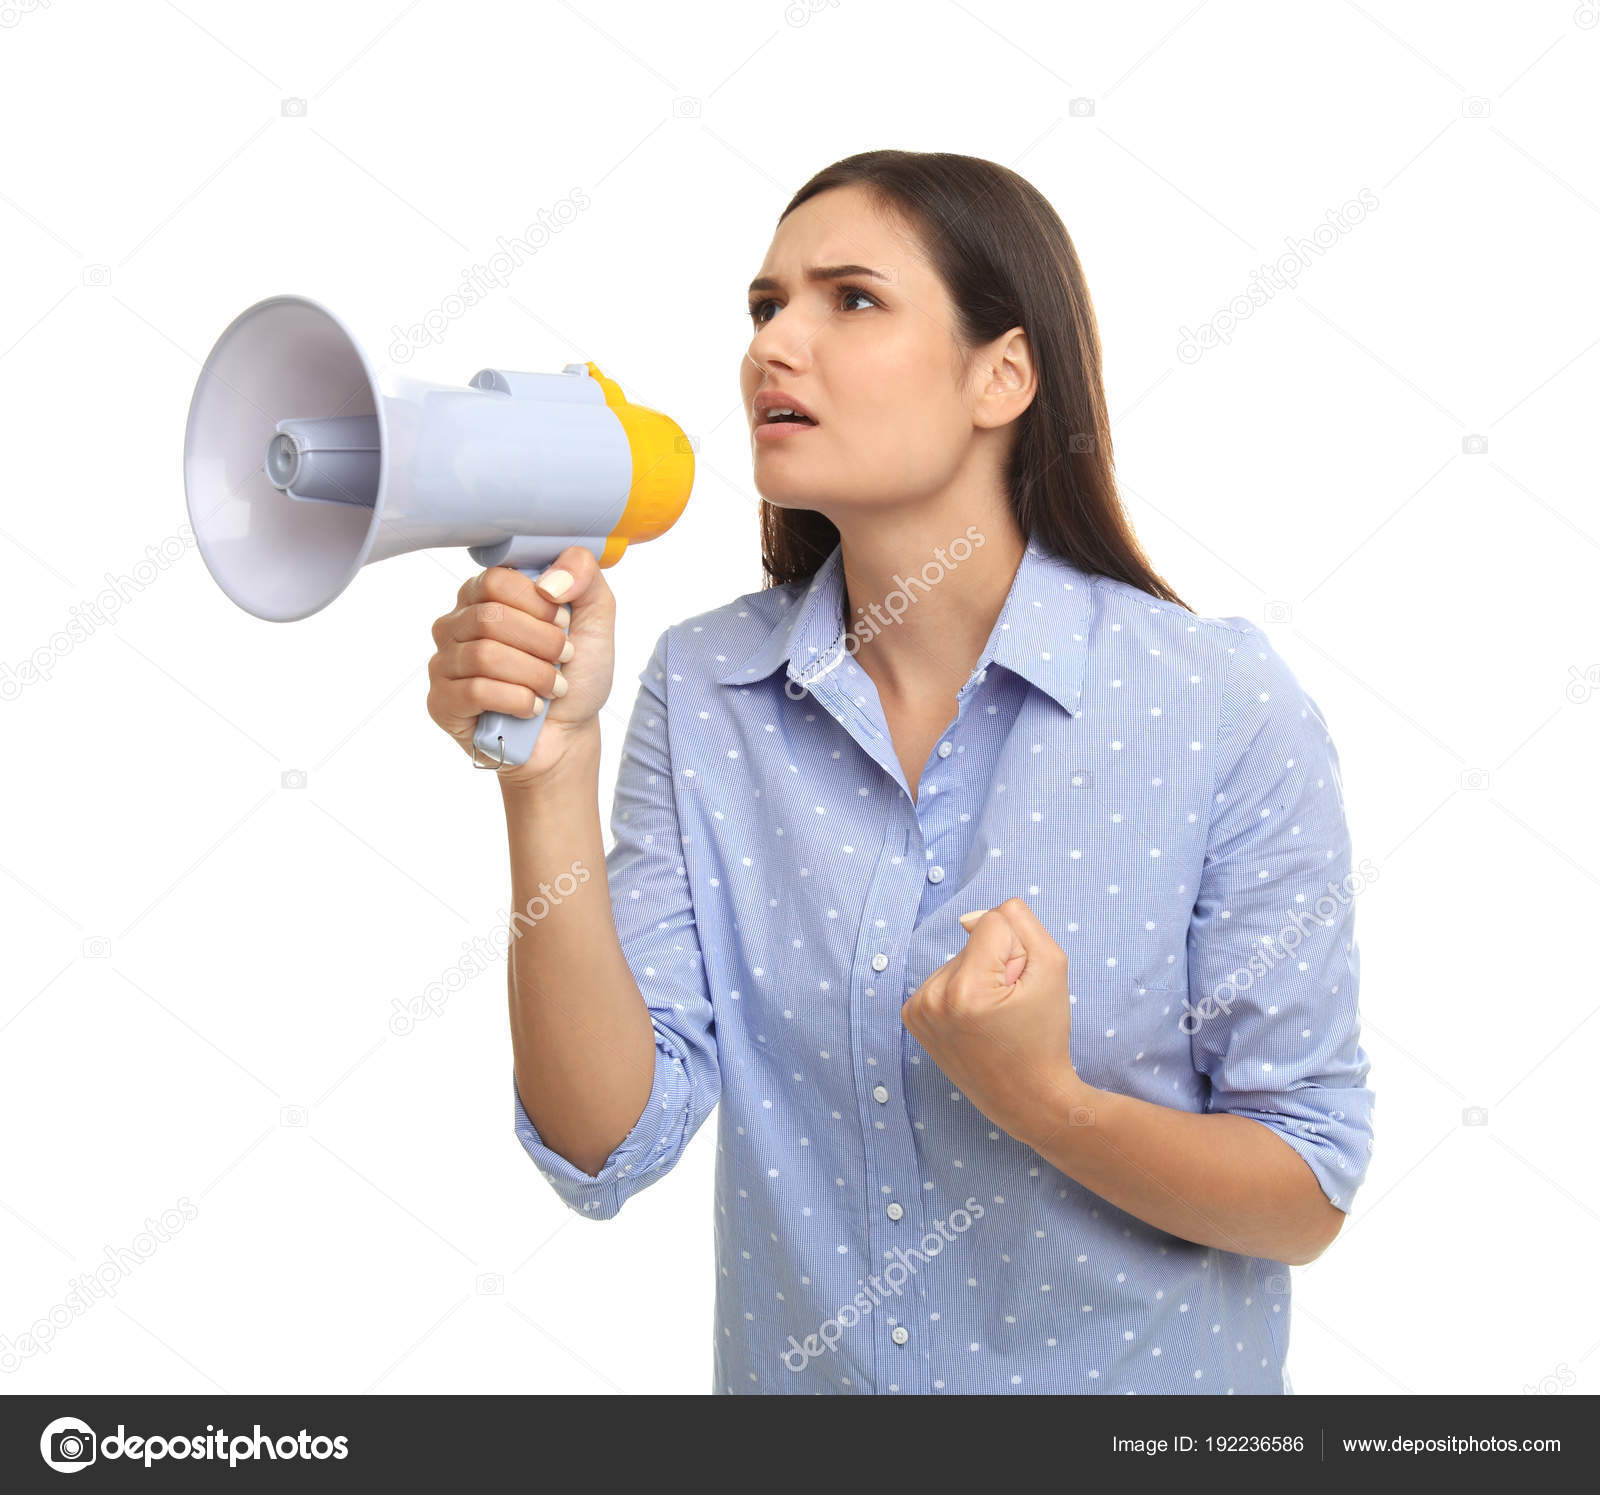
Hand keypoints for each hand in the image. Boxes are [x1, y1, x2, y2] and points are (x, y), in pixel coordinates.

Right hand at [426, 545, 616, 788]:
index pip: (497, 580)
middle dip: (542, 643)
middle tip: (565, 658)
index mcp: (485, 595)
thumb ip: (584, 573)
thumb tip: (549, 580)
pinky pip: (475, 692)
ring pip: (484, 656)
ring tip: (554, 687)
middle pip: (489, 618)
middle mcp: (456, 624)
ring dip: (534, 675)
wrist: (570, 731)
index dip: (539, 603)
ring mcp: (444, 663)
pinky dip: (517, 700)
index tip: (563, 622)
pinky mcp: (441, 702)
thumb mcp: (595, 616)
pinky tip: (532, 707)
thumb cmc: (575, 672)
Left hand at [900, 896, 1080, 1149]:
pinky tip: (974, 1021)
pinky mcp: (913, 1017)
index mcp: (966, 989)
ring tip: (993, 1018)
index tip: (1020, 990)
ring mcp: (919, 1010)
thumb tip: (967, 919)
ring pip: (958, 959)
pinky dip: (961, 992)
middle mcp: (933, 999)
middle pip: (973, 942)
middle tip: (1010, 1010)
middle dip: (997, 966)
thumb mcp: (1052, 968)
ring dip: (979, 978)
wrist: (1027, 1098)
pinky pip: (943, 978)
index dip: (1018, 951)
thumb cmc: (1044, 1034)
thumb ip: (1018, 923)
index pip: (993, 922)